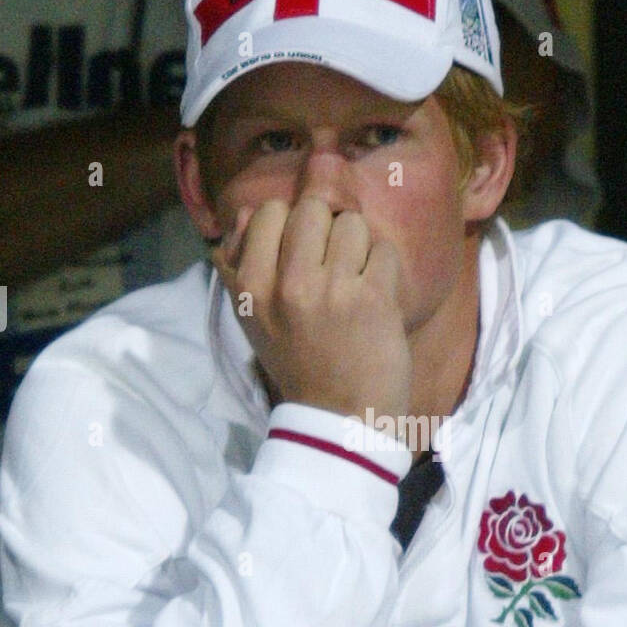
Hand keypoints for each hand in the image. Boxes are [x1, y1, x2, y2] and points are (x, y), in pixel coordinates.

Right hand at [215, 198, 412, 425]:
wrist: (341, 418)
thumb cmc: (298, 364)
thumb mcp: (253, 321)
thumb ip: (241, 266)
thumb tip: (246, 214)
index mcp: (250, 289)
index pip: (266, 211)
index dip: (288, 225)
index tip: (299, 254)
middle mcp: (287, 284)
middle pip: (312, 208)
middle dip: (327, 229)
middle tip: (332, 264)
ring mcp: (332, 290)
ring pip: (352, 223)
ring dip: (359, 247)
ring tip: (354, 281)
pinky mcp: (374, 298)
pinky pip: (384, 249)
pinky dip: (384, 268)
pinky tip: (375, 295)